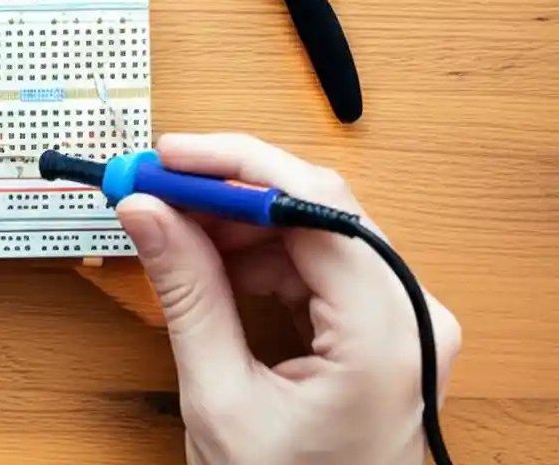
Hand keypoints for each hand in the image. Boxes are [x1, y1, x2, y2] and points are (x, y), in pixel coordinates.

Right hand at [117, 134, 459, 464]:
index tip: (167, 159)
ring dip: (236, 224)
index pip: (313, 206)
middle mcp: (410, 316)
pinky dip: (258, 256)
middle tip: (153, 185)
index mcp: (384, 337)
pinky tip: (209, 261)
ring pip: (311, 229)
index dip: (234, 168)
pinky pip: (316, 263)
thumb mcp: (220, 399)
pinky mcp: (384, 327)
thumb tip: (148, 214)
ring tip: (171, 230)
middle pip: (315, 208)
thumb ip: (187, 294)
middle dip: (227, 191)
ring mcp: (403, 320)